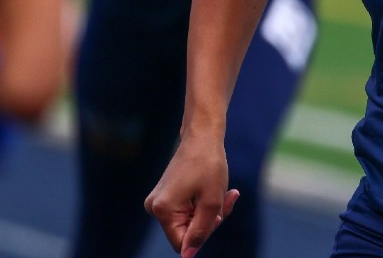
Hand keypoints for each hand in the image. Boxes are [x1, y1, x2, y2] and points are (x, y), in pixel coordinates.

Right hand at [145, 132, 238, 257]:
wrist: (202, 136)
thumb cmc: (209, 165)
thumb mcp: (211, 201)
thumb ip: (201, 230)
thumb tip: (188, 255)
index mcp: (162, 210)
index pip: (182, 243)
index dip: (204, 234)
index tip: (218, 215)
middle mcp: (154, 208)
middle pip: (186, 232)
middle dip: (210, 220)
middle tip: (228, 198)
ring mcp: (159, 202)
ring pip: (189, 222)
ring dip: (210, 211)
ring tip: (225, 192)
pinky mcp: (166, 197)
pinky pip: (187, 211)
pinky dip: (205, 204)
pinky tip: (217, 189)